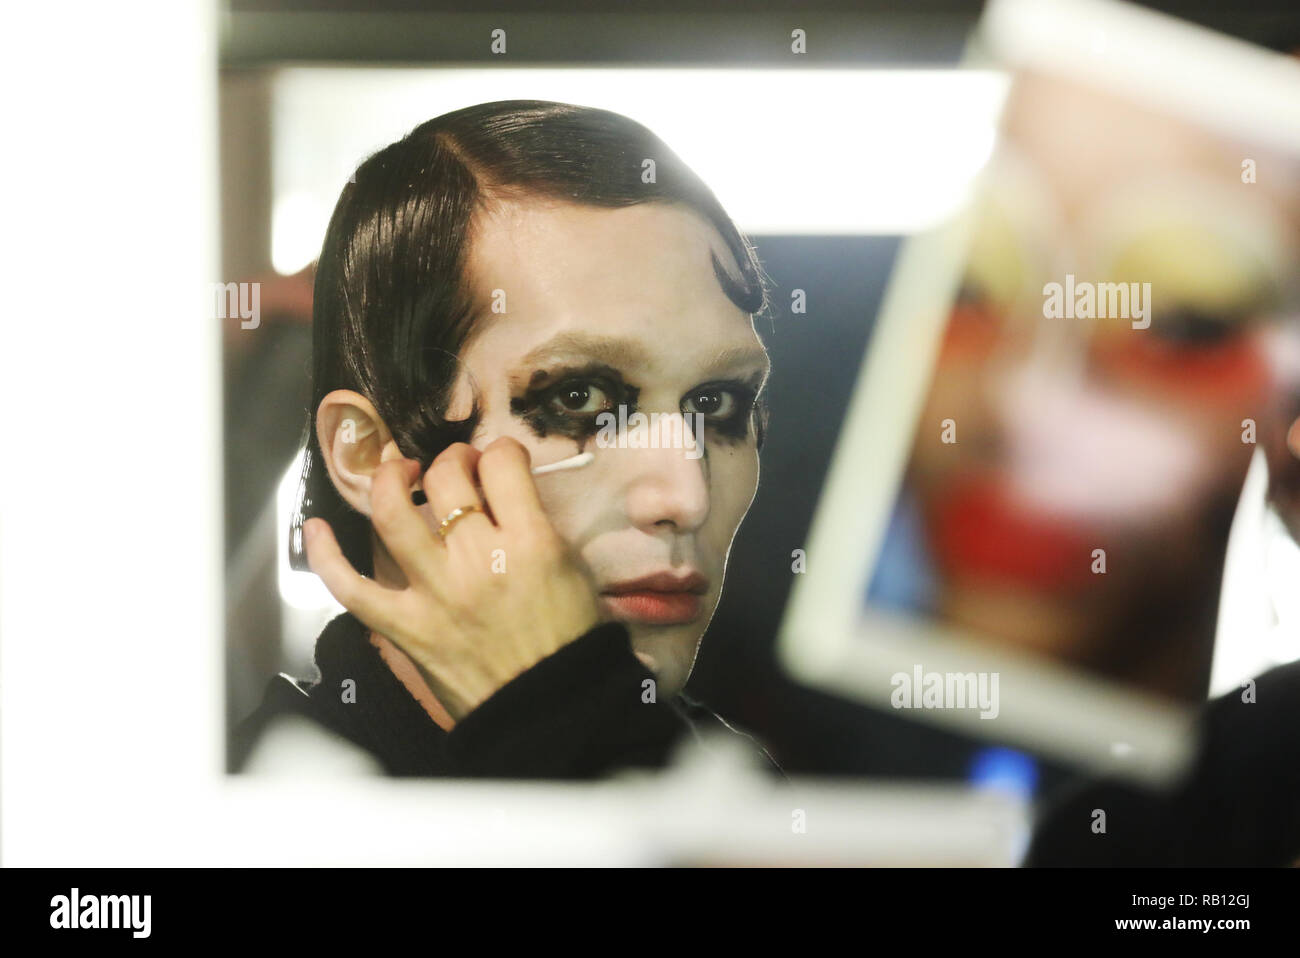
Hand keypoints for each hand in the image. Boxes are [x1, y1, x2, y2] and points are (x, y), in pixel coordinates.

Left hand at [303, 437, 601, 721]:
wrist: (549, 708)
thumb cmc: (568, 640)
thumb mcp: (571, 569)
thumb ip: (536, 526)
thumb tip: (501, 495)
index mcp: (531, 544)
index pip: (502, 465)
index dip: (501, 451)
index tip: (500, 460)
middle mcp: (478, 560)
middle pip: (447, 477)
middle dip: (454, 459)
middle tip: (460, 469)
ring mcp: (435, 593)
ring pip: (392, 514)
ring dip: (390, 479)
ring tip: (400, 472)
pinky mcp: (405, 627)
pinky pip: (351, 588)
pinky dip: (326, 556)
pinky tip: (316, 528)